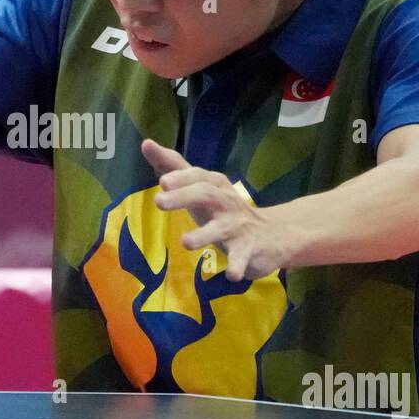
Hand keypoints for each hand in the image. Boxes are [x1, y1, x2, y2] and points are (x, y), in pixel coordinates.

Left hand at [141, 138, 290, 281]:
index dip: (181, 177)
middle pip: (206, 194)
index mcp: (214, 186)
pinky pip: (243, 257)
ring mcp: (238, 225)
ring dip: (204, 234)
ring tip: (185, 242)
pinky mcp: (249, 249)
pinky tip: (231, 275)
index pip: (197, 176)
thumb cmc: (224, 209)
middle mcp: (226, 201)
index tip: (162, 181)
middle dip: (183, 197)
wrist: (272, 235)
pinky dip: (238, 265)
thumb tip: (146, 143)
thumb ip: (173, 167)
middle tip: (159, 202)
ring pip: (221, 228)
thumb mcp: (200, 187)